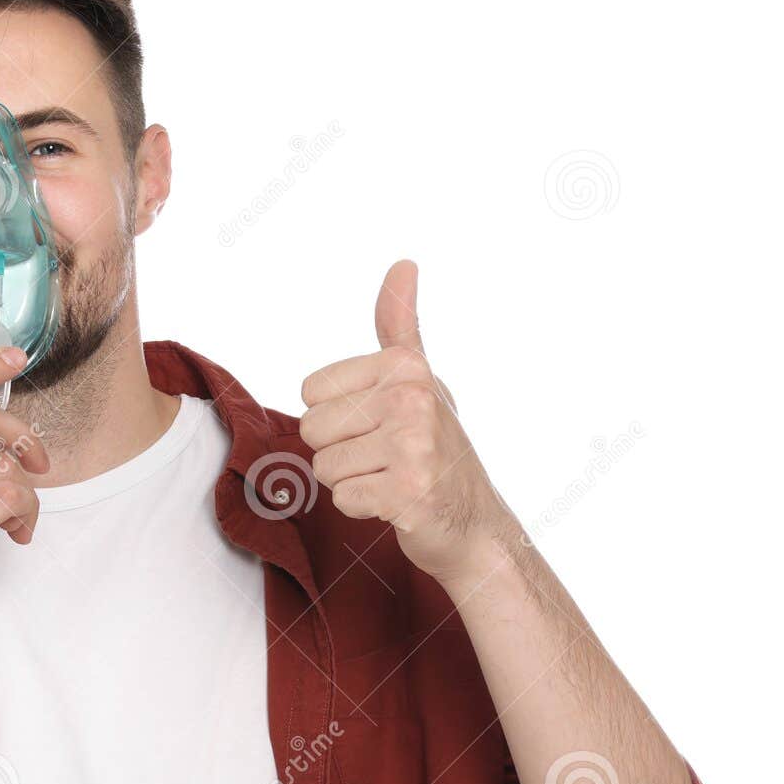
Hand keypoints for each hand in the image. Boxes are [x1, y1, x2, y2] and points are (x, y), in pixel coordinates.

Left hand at [298, 259, 512, 585]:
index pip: (311, 391)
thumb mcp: (419, 377)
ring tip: (390, 477)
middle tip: (384, 457)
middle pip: (311, 429)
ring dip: (351, 481)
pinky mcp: (408, 493)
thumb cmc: (437, 447)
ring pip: (324, 467)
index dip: (336, 417)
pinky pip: (342, 499)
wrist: (473, 521)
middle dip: (340, 451)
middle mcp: (412, 400)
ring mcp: (413, 447)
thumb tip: (403, 263)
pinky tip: (396, 502)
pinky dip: (363, 508)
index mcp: (406, 367)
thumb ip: (400, 325)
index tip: (377, 425)